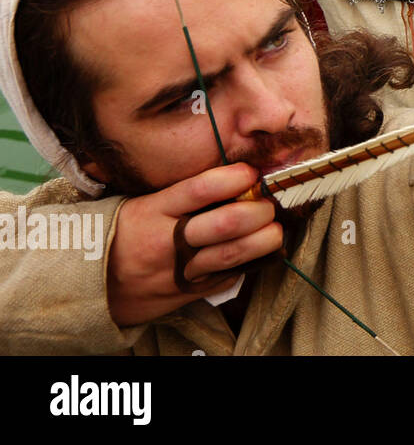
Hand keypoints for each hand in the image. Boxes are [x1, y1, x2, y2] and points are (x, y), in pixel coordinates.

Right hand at [107, 164, 280, 326]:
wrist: (87, 285)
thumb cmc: (121, 234)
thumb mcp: (138, 206)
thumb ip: (178, 196)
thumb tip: (229, 177)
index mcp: (152, 211)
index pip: (198, 189)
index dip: (231, 178)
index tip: (250, 172)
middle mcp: (166, 241)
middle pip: (224, 223)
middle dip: (257, 212)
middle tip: (269, 205)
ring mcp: (177, 270)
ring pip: (230, 255)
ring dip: (262, 241)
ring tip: (275, 231)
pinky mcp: (185, 293)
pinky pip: (225, 278)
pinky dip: (247, 266)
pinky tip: (258, 255)